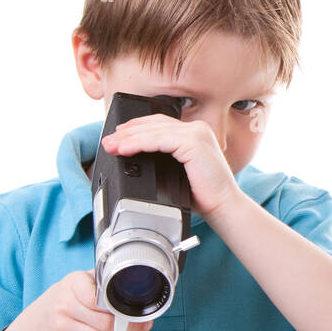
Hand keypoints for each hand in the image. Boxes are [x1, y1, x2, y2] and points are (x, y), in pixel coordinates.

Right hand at [31, 270, 152, 330]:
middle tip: (146, 329)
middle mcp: (63, 306)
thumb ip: (105, 281)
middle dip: (131, 329)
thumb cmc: (73, 298)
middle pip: (105, 323)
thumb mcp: (85, 281)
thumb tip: (137, 285)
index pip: (99, 298)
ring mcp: (61, 328)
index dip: (122, 309)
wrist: (43, 318)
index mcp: (72, 284)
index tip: (139, 314)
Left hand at [100, 114, 239, 218]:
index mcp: (195, 133)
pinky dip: (139, 143)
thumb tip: (135, 158)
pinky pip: (159, 139)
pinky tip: (126, 150)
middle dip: (127, 132)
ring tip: (111, 146)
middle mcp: (197, 129)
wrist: (223, 207)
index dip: (136, 127)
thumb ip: (163, 160)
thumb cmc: (203, 196)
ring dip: (129, 138)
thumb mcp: (178, 173)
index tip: (118, 137)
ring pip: (154, 130)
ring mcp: (196, 133)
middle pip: (154, 123)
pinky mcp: (194, 142)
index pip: (160, 123)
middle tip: (108, 141)